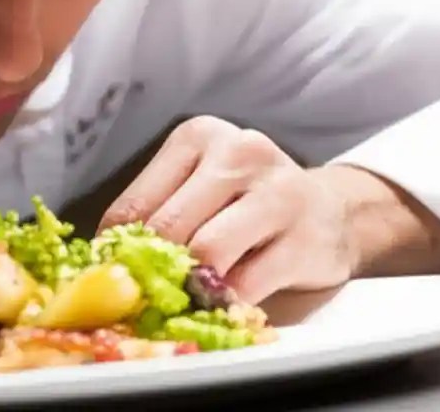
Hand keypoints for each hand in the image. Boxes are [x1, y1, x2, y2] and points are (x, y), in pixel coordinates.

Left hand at [98, 116, 357, 304]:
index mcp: (198, 137)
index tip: (118, 276)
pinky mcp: (304, 239)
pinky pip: (247, 284)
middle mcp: (239, 153)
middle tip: (148, 297)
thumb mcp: (200, 188)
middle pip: (169, 226)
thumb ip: (158, 213)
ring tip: (187, 299)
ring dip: (191, 286)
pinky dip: (226, 302)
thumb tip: (107, 261)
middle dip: (154, 270)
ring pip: (208, 252)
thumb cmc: (248, 202)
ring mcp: (277, 193)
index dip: (119, 250)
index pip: (136, 203)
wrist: (332, 212)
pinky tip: (222, 303)